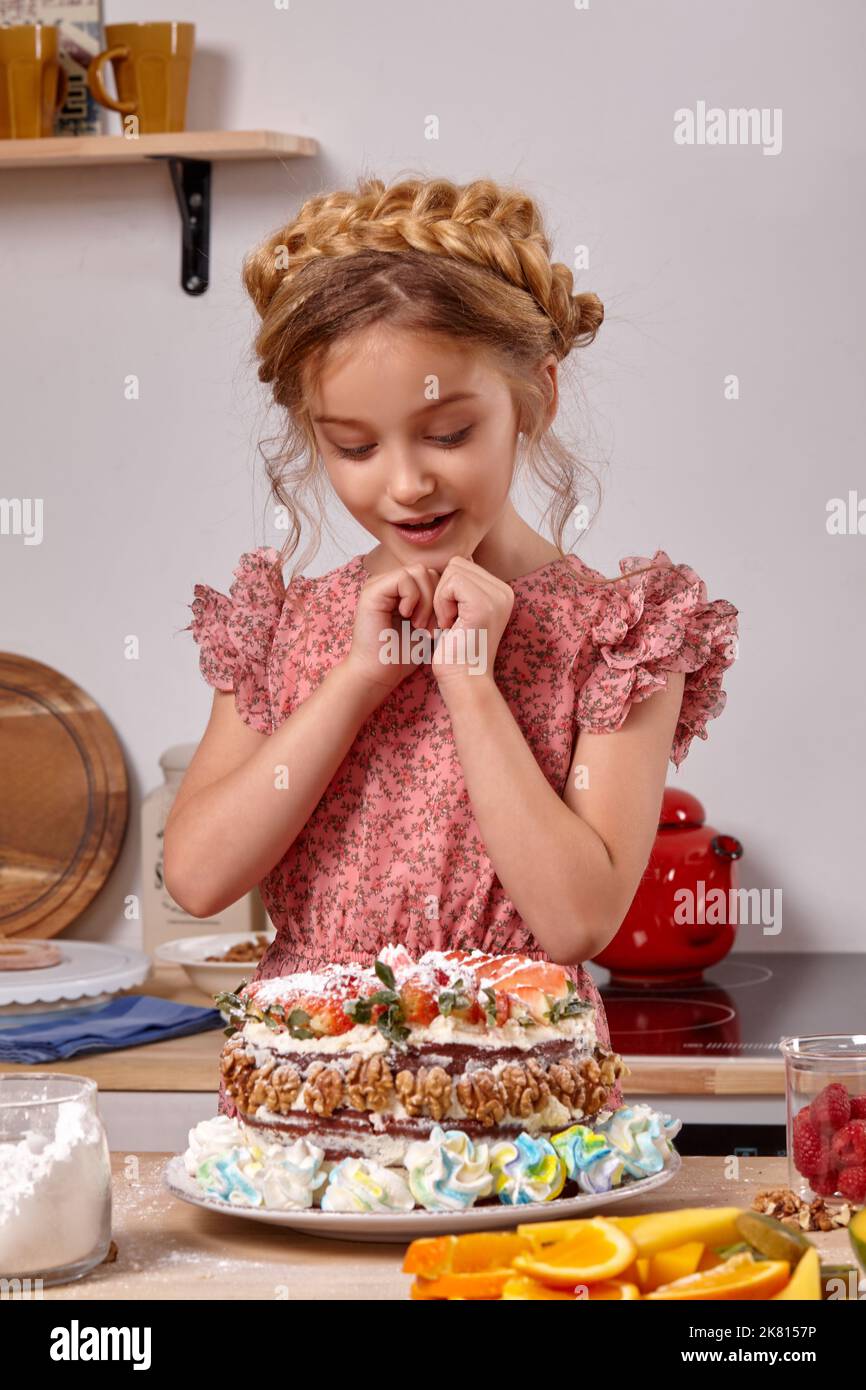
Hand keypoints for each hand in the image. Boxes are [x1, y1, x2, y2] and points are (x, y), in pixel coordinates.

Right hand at [343, 561, 439, 698]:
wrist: (379, 673)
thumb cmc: (402, 655)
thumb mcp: (428, 625)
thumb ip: (437, 605)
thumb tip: (459, 590)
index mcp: (401, 590)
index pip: (433, 576)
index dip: (442, 598)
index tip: (441, 625)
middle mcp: (389, 583)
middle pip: (428, 571)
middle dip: (436, 599)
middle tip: (431, 627)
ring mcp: (379, 584)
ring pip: (419, 571)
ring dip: (426, 600)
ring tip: (420, 625)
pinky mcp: (372, 591)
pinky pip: (403, 578)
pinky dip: (412, 598)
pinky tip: (408, 617)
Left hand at [429, 554, 514, 686]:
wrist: (464, 681)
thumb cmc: (456, 650)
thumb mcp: (461, 611)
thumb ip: (464, 586)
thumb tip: (460, 559)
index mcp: (502, 591)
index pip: (463, 565)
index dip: (448, 590)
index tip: (453, 619)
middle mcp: (505, 591)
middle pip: (458, 564)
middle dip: (444, 592)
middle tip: (450, 622)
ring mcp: (498, 596)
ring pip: (453, 570)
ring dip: (442, 599)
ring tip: (451, 624)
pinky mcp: (484, 604)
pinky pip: (450, 583)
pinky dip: (441, 604)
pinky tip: (449, 625)